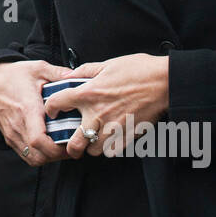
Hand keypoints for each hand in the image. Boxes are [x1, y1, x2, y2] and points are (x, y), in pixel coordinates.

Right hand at [0, 60, 72, 166]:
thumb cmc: (14, 75)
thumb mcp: (38, 68)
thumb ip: (59, 73)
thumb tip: (77, 76)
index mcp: (27, 109)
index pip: (38, 140)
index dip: (56, 149)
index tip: (70, 143)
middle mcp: (18, 125)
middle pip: (38, 156)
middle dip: (57, 156)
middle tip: (70, 146)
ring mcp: (12, 133)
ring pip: (32, 159)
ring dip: (49, 157)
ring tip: (60, 146)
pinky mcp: (10, 137)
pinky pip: (26, 155)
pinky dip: (39, 155)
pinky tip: (48, 145)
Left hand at [43, 53, 169, 158]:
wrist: (164, 82)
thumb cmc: (138, 70)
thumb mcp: (108, 64)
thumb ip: (85, 71)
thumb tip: (70, 75)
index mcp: (89, 93)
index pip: (57, 103)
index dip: (50, 108)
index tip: (52, 111)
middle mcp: (98, 113)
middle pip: (74, 142)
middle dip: (70, 147)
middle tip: (71, 145)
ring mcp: (113, 128)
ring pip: (93, 150)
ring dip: (91, 147)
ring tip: (94, 140)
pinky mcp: (128, 136)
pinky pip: (112, 152)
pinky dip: (110, 149)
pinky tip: (110, 140)